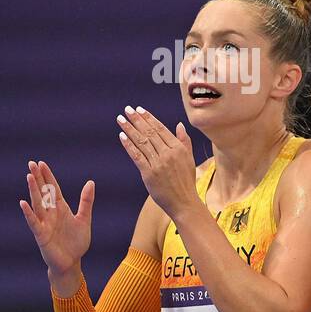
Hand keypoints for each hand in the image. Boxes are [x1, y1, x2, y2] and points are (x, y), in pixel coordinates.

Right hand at [20, 160, 92, 281]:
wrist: (72, 262)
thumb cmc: (76, 242)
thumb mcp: (84, 219)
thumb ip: (86, 201)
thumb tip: (91, 182)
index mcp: (61, 209)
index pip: (53, 189)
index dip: (48, 176)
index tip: (42, 163)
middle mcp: (50, 213)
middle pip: (43, 192)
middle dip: (38, 178)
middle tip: (31, 163)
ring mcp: (45, 223)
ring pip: (38, 203)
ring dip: (33, 190)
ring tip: (29, 176)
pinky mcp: (41, 235)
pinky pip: (34, 222)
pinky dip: (29, 213)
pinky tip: (23, 203)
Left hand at [116, 106, 199, 221]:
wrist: (184, 202)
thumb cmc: (186, 181)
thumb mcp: (189, 159)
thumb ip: (184, 141)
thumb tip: (179, 124)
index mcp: (179, 149)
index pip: (161, 129)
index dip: (149, 118)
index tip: (139, 109)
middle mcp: (168, 154)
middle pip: (149, 133)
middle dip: (137, 120)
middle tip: (127, 110)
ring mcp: (158, 163)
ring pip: (141, 142)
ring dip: (129, 129)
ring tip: (121, 119)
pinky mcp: (149, 173)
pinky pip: (137, 156)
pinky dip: (129, 145)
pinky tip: (122, 136)